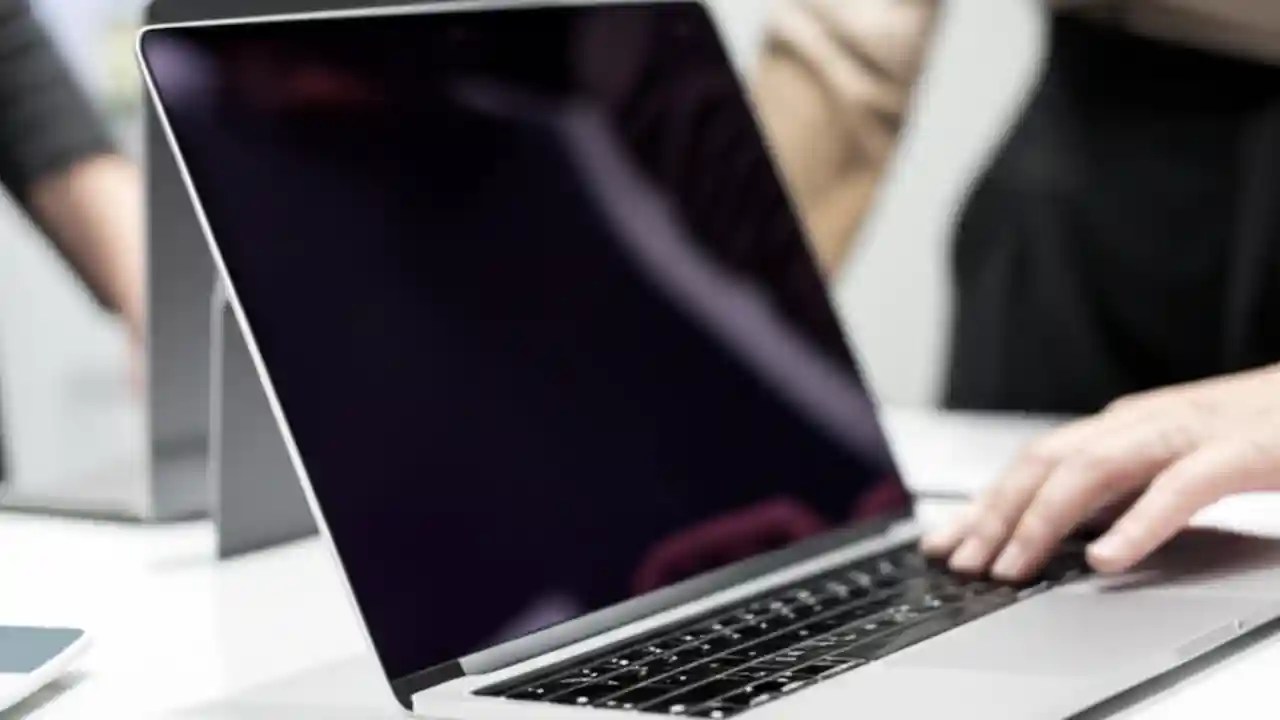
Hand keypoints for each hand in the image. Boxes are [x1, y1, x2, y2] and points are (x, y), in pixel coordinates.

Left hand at [921, 364, 1279, 580]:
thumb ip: (1125, 484)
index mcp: (1125, 424)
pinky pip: (1179, 488)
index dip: (985, 502)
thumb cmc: (1263, 430)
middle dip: (995, 515)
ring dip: (1042, 521)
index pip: (1035, 461)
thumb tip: (1069, 529)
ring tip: (1011, 567)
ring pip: (1094, 470)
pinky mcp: (1243, 451)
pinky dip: (1138, 523)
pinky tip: (1107, 560)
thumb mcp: (1177, 458)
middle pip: (1047, 463)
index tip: (945, 541)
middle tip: (961, 562)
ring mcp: (1191, 431)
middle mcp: (1144, 421)